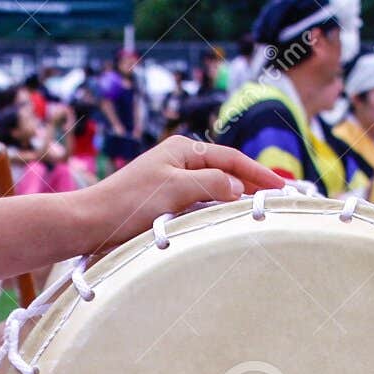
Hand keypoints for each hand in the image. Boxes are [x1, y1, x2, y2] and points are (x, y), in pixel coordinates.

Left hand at [73, 136, 285, 255]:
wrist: (91, 223)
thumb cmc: (128, 203)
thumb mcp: (175, 188)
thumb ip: (211, 183)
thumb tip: (237, 186)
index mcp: (182, 150)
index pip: (231, 158)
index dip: (258, 173)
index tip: (283, 187)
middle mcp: (179, 162)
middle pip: (225, 171)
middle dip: (252, 183)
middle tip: (279, 199)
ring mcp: (172, 182)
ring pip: (214, 188)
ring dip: (236, 198)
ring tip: (261, 210)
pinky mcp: (164, 203)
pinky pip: (200, 203)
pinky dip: (218, 209)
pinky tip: (228, 221)